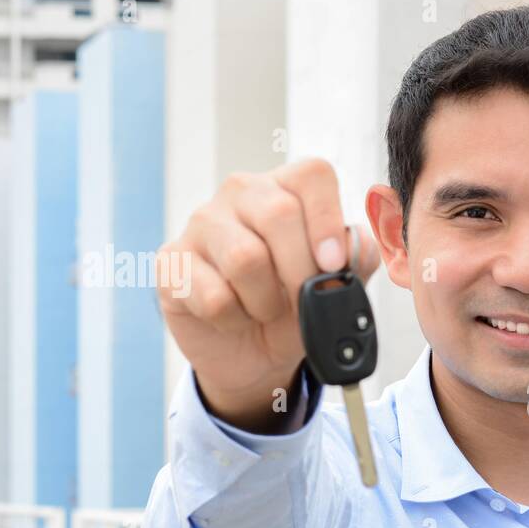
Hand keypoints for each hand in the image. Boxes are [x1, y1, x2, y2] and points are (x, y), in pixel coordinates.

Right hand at [155, 157, 380, 432]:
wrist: (254, 353)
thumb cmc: (294, 308)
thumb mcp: (335, 288)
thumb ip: (356, 261)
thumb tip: (356, 242)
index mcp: (286, 189)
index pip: (312, 174)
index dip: (328, 218)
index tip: (333, 264)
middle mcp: (242, 194)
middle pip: (279, 213)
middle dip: (300, 271)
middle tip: (301, 300)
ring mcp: (202, 223)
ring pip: (245, 257)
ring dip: (266, 301)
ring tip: (264, 309)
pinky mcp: (172, 261)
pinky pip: (212, 295)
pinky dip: (233, 319)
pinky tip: (232, 317)